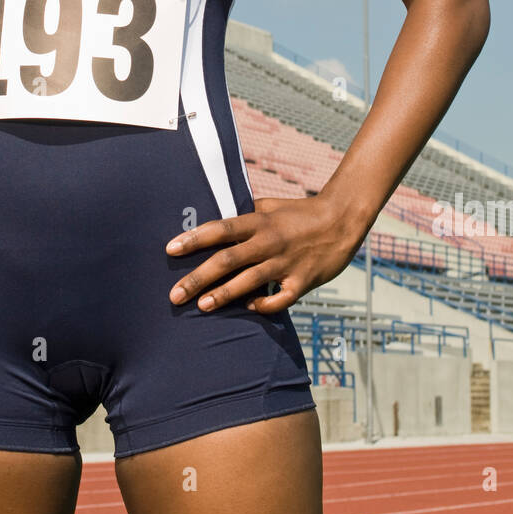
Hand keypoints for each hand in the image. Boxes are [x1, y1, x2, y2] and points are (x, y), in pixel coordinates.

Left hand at [165, 194, 367, 314]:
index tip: (170, 249)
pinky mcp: (302, 281)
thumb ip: (245, 214)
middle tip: (174, 295)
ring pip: (249, 281)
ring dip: (223, 295)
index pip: (220, 229)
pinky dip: (263, 305)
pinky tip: (250, 308)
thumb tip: (216, 219)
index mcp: (259, 221)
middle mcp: (268, 241)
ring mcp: (285, 263)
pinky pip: (279, 298)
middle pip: (227, 260)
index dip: (194, 239)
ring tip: (202, 306)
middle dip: (198, 278)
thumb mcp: (271, 206)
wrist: (342, 219)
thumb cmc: (301, 212)